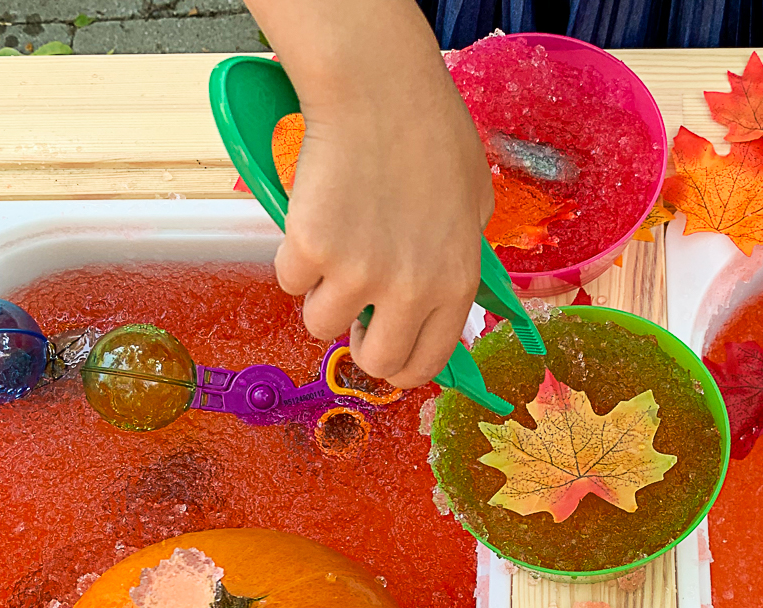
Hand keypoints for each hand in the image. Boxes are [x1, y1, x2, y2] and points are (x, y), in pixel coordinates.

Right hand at [245, 0, 492, 387]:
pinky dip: (294, 257)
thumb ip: (458, 259)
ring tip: (336, 246)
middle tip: (354, 311)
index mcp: (455, 283)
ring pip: (320, 322)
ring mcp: (357, 273)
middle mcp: (410, 290)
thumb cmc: (430, 133)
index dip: (403, 363)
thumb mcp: (474, 205)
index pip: (427, 362)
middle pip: (375, 361)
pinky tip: (315, 217)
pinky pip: (289, 280)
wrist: (378, 90)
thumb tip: (441, 295)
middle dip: (360, 343)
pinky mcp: (310, 249)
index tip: (390, 348)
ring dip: (322, 293)